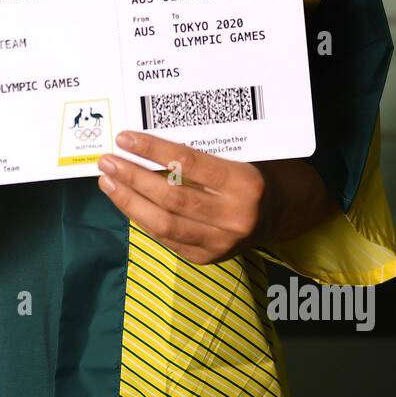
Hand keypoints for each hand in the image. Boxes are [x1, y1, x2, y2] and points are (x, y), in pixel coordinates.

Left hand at [96, 130, 338, 264]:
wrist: (288, 212)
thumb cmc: (260, 172)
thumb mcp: (242, 154)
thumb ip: (203, 153)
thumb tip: (149, 143)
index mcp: (245, 183)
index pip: (188, 163)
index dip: (152, 150)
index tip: (126, 138)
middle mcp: (235, 216)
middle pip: (170, 197)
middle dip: (132, 177)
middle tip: (108, 160)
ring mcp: (222, 242)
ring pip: (163, 224)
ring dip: (129, 201)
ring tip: (108, 181)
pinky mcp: (209, 258)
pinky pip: (167, 239)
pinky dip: (142, 219)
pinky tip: (126, 201)